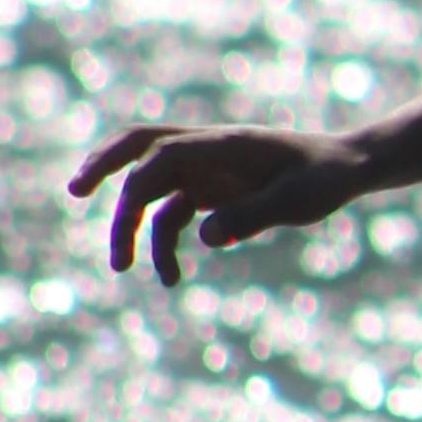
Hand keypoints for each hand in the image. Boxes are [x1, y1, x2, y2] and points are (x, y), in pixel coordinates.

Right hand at [68, 119, 365, 288]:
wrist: (347, 168)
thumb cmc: (326, 178)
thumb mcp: (298, 200)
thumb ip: (253, 216)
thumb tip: (205, 238)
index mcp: (223, 144)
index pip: (164, 150)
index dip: (137, 176)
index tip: (126, 208)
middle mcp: (207, 152)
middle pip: (140, 146)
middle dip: (103, 164)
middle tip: (73, 190)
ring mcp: (206, 171)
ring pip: (150, 188)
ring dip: (131, 224)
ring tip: (121, 266)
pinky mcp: (212, 192)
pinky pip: (174, 214)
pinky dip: (164, 243)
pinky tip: (171, 277)